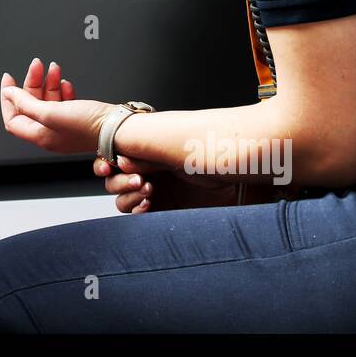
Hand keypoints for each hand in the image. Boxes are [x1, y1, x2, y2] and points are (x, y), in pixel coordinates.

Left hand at [0, 58, 115, 154]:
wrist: (118, 128)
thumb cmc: (88, 125)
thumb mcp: (51, 113)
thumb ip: (26, 103)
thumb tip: (8, 94)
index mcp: (40, 136)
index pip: (13, 119)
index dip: (8, 99)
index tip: (8, 80)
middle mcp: (50, 133)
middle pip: (31, 106)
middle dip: (32, 83)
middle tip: (36, 64)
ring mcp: (64, 126)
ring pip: (48, 101)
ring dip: (48, 82)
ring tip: (53, 68)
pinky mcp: (77, 119)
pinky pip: (63, 102)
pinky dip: (62, 90)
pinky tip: (66, 83)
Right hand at [93, 154, 242, 213]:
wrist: (248, 174)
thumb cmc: (217, 148)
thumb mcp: (172, 140)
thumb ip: (139, 144)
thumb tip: (115, 153)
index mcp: (151, 145)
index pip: (115, 154)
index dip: (107, 161)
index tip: (108, 165)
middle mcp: (153, 167)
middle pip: (115, 178)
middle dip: (118, 180)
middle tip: (138, 180)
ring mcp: (161, 190)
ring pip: (124, 199)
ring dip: (128, 196)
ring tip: (147, 191)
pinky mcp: (169, 212)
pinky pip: (140, 216)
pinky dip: (138, 212)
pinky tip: (148, 206)